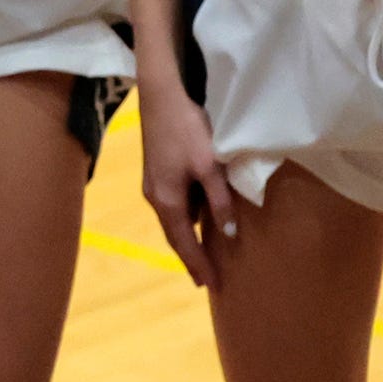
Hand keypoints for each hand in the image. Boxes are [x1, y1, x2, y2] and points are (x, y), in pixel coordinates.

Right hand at [139, 81, 235, 288]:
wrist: (160, 95)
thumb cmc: (186, 129)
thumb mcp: (209, 166)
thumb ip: (219, 200)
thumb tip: (229, 233)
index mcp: (168, 201)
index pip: (184, 243)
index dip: (198, 265)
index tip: (210, 286)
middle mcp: (155, 198)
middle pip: (175, 236)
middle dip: (190, 258)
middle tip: (206, 279)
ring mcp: (153, 185)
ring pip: (174, 220)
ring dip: (188, 239)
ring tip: (203, 255)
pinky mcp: (157, 172)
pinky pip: (174, 206)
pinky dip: (186, 219)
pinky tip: (198, 218)